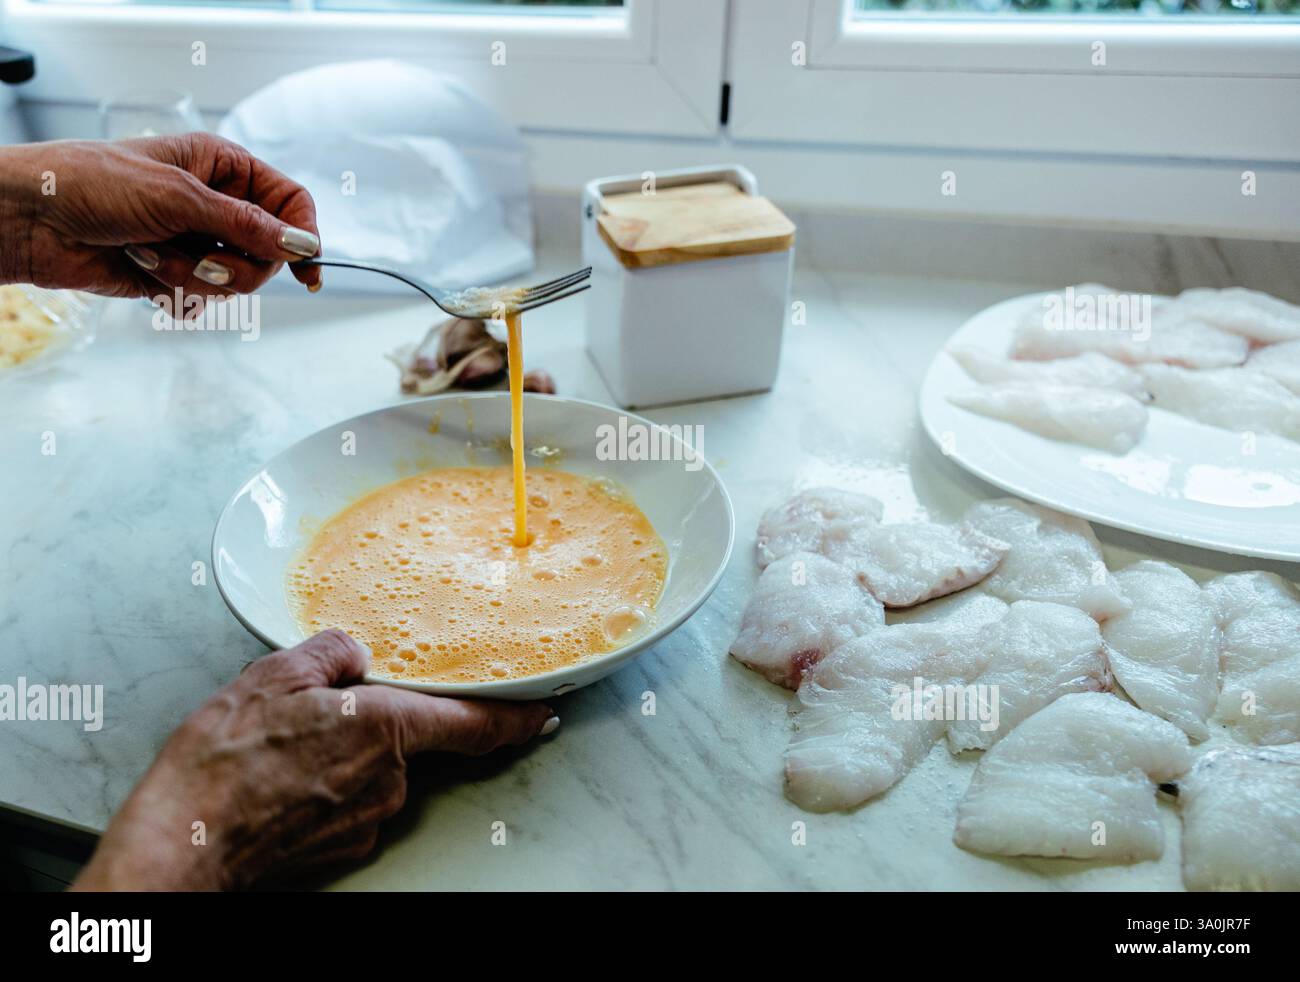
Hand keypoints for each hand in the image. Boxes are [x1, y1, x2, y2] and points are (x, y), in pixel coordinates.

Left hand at [0, 133, 322, 315]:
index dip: (302, 234)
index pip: (289, 203)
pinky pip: (201, 301)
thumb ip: (245, 224)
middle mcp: (214, 204)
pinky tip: (139, 269)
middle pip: (267, 253)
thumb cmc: (91, 183)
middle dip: (234, 266)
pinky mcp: (173, 274)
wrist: (29, 219)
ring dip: (192, 277)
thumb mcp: (178, 197)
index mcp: (222, 167)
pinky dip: (173, 293)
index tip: (305, 268)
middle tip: (204, 261)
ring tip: (149, 255)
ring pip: (234, 282)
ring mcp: (194, 241)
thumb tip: (301, 244)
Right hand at [71, 630, 557, 890]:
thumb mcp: (275, 674)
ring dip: (350, 755)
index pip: (474, 724)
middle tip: (325, 717)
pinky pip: (353, 802)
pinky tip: (286, 779)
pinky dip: (330, 786)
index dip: (516, 718)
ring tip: (287, 750)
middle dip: (381, 724)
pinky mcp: (345, 846)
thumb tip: (356, 656)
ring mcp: (369, 819)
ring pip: (379, 771)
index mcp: (386, 728)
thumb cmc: (225, 759)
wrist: (185, 840)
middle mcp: (389, 779)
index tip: (544, 714)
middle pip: (413, 742)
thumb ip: (332, 653)